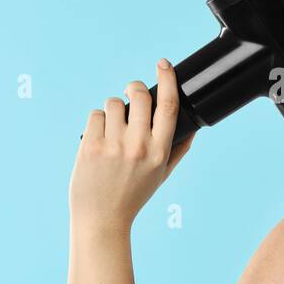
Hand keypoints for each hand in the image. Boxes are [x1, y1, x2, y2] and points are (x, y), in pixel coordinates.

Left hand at [69, 58, 194, 231]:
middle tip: (131, 92)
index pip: (168, 105)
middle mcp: (138, 146)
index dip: (167, 79)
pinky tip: (98, 137)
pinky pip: (95, 115)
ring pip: (113, 103)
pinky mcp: (90, 146)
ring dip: (113, 108)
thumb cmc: (132, 196)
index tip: (163, 64)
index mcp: (159, 151)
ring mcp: (113, 146)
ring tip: (111, 126)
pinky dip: (96, 122)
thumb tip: (193, 126)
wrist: (102, 219)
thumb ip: (178, 149)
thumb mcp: (161, 175)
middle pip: (140, 95)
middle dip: (134, 88)